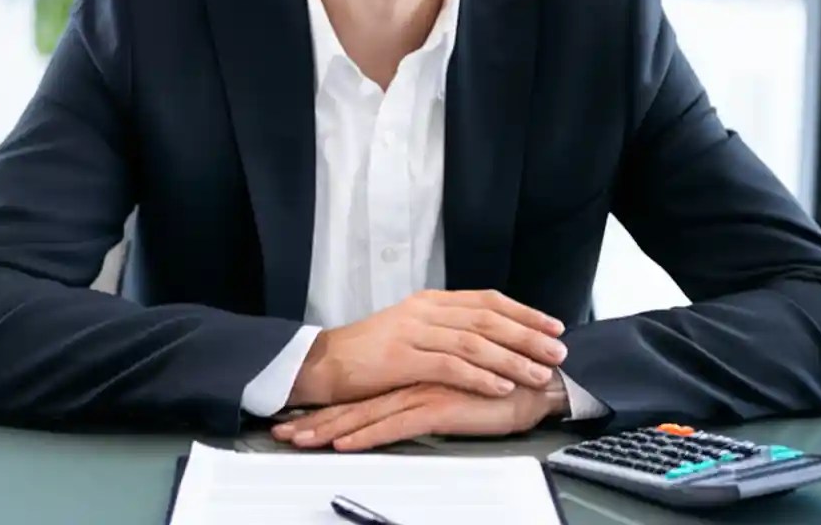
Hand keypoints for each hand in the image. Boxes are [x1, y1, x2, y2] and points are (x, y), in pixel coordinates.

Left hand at [273, 376, 569, 451]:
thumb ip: (430, 392)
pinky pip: (395, 425)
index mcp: (414, 374)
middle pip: (355, 402)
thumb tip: (408, 408)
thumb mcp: (457, 390)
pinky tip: (345, 446)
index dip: (330, 406)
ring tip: (299, 440)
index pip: (364, 393)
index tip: (297, 417)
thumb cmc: (503, 387)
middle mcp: (412, 379)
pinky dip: (368, 436)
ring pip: (367, 414)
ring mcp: (423, 391)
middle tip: (283, 432)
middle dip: (317, 419)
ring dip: (330, 429)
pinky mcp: (438, 406)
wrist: (537, 383)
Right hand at [287, 290, 567, 406]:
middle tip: (557, 351)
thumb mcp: (411, 331)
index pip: (487, 300)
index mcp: (431, 300)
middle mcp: (426, 310)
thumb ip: (446, 330)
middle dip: (527, 335)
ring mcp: (413, 332)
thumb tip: (487, 338)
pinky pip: (449, 366)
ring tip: (537, 373)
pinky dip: (479, 377)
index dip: (523, 312)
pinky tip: (500, 387)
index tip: (553, 325)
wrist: (324, 363)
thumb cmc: (370, 353)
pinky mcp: (401, 358)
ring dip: (511, 359)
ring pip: (474, 342)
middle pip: (488, 319)